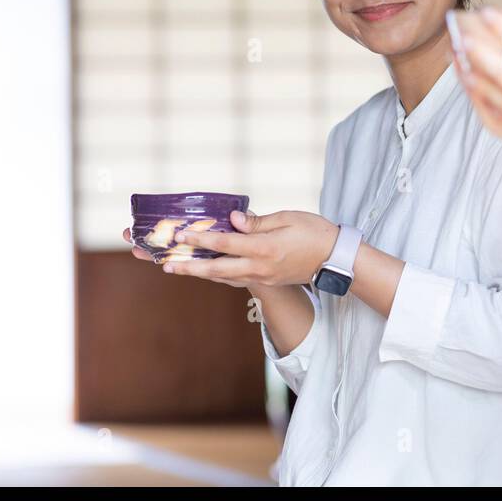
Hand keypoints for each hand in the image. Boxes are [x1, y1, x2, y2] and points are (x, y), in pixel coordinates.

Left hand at [122, 210, 338, 288]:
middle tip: (166, 265)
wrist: (335, 259)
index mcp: (265, 249)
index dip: (201, 240)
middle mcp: (259, 267)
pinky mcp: (266, 282)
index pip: (225, 244)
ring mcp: (262, 278)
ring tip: (177, 269)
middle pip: (217, 270)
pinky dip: (217, 276)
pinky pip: (235, 280)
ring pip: (223, 278)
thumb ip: (258, 222)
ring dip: (199, 274)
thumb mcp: (288, 218)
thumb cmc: (315, 233)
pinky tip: (206, 271)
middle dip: (189, 268)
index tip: (181, 235)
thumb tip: (233, 219)